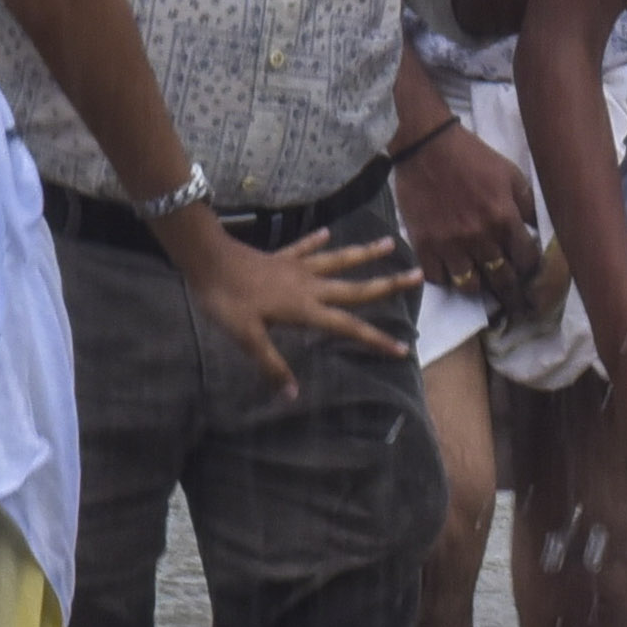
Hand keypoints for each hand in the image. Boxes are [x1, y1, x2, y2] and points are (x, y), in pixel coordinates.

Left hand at [172, 227, 418, 401]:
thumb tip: (294, 395)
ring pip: (338, 260)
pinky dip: (317, 241)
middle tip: (417, 275)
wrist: (208, 260)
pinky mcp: (281, 257)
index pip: (348, 326)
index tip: (403, 348)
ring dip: (364, 253)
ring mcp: (297, 268)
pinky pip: (305, 248)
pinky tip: (328, 232)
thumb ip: (272, 365)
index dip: (375, 339)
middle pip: (356, 287)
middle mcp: (309, 286)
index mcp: (305, 308)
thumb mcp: (247, 338)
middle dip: (388, 284)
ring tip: (388, 243)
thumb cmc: (227, 301)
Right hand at [392, 119, 542, 301]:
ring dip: (480, 288)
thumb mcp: (510, 174)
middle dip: (513, 295)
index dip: (531, 271)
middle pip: (501, 279)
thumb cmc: (472, 156)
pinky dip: (447, 279)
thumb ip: (527, 205)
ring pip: (470, 286)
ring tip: (484, 288)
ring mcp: (449, 244)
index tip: (532, 278)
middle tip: (519, 307)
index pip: (526, 260)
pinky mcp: (423, 245)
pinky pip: (438, 279)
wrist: (426, 146)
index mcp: (504, 218)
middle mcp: (479, 237)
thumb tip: (540, 230)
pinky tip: (453, 273)